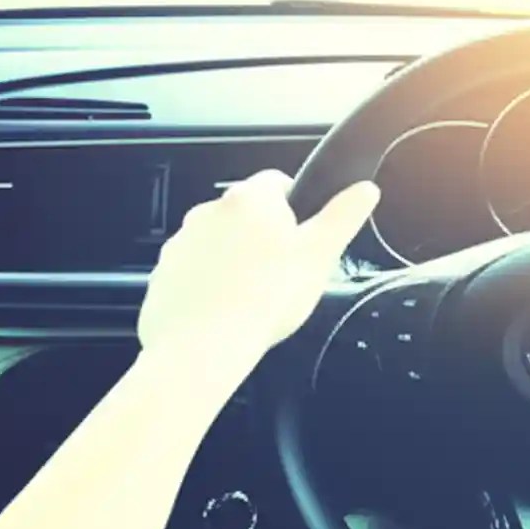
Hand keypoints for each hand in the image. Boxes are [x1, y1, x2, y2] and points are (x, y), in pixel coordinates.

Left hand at [138, 170, 379, 368]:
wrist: (203, 347)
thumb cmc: (264, 300)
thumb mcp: (320, 255)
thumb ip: (344, 215)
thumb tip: (364, 190)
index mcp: (251, 199)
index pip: (279, 182)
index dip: (297, 208)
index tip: (303, 238)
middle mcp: (209, 211)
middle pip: (247, 214)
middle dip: (265, 236)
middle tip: (284, 272)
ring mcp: (182, 242)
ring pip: (220, 242)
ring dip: (235, 259)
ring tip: (253, 296)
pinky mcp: (165, 273)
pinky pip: (195, 271)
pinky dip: (209, 284)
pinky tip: (226, 309)